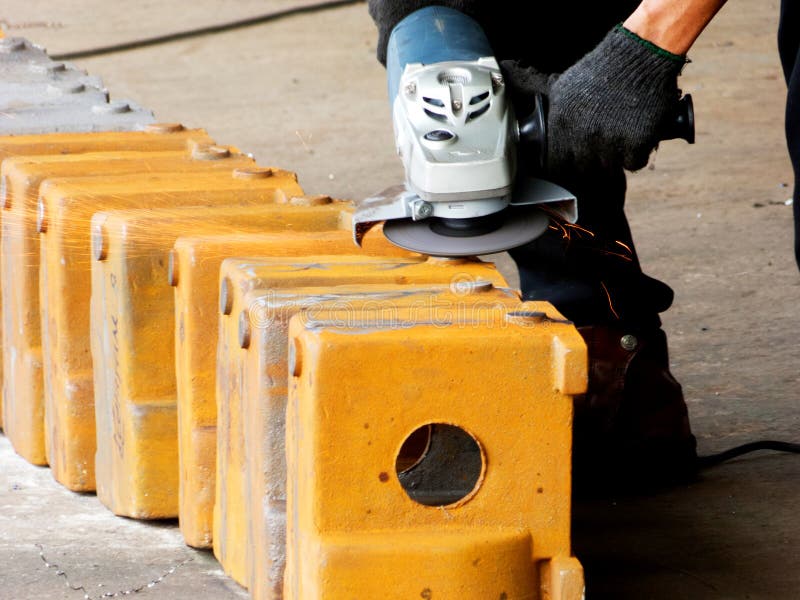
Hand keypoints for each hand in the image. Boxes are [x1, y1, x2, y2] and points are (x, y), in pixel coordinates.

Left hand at [502, 25, 686, 172]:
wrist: (640, 54)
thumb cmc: (602, 69)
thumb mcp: (564, 88)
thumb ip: (553, 118)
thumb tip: (540, 139)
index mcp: (561, 124)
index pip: (555, 165)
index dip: (566, 167)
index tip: (574, 163)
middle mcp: (583, 136)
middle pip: (583, 170)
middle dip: (591, 163)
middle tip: (601, 146)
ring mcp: (610, 141)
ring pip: (609, 168)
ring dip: (614, 158)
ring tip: (620, 134)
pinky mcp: (636, 142)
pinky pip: (633, 163)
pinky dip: (636, 153)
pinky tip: (635, 135)